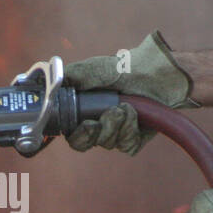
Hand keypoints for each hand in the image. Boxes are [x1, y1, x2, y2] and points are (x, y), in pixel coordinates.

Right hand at [61, 30, 198, 154]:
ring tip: (127, 107)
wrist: (160, 76)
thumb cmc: (129, 68)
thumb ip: (74, 75)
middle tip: (107, 116)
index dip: (76, 133)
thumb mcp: (97, 67)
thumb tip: (51, 80)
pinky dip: (130, 129)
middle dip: (95, 131)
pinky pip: (125, 145)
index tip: (86, 124)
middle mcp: (97, 124)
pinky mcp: (132, 140)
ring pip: (106, 143)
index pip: (71, 133)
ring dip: (117, 124)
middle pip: (84, 143)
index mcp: (84, 110)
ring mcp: (115, 133)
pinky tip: (136, 115)